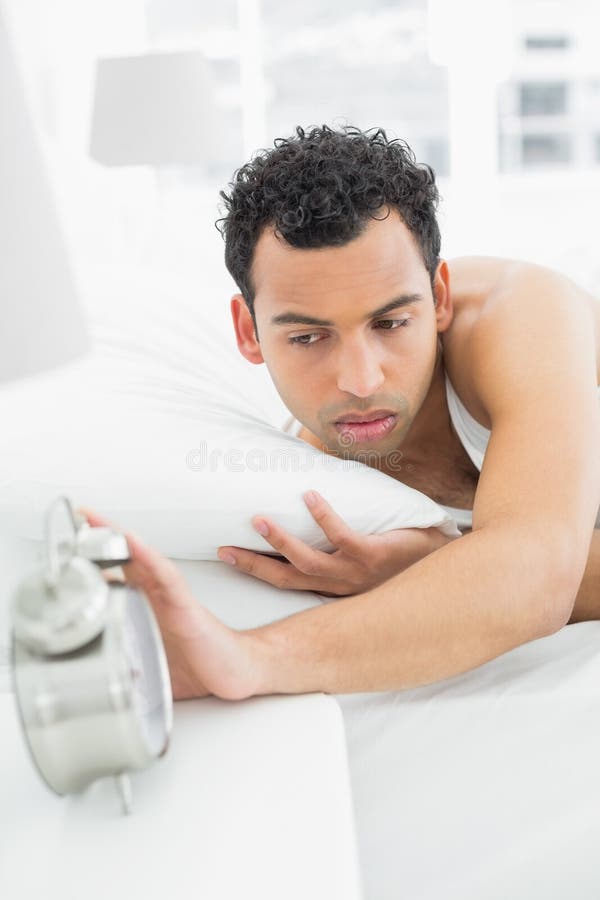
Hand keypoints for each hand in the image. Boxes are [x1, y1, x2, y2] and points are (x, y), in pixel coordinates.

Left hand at [76, 507, 260, 701]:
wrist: (237, 671)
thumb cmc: (202, 664)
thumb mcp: (152, 665)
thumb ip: (127, 664)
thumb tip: (99, 677)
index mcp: (148, 607)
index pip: (120, 573)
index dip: (97, 556)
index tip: (75, 538)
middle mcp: (159, 596)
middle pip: (128, 557)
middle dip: (104, 536)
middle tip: (81, 515)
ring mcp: (172, 598)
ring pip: (143, 560)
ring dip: (122, 540)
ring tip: (100, 521)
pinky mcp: (186, 607)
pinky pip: (167, 578)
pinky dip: (150, 559)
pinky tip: (135, 544)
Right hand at [217, 490, 457, 596]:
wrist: (455, 565)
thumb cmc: (410, 557)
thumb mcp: (372, 559)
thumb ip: (346, 543)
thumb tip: (317, 502)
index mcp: (336, 586)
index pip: (288, 582)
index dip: (257, 571)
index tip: (228, 555)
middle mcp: (341, 586)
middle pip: (286, 579)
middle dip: (253, 566)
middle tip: (222, 549)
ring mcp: (356, 573)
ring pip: (308, 562)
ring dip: (281, 541)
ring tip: (258, 519)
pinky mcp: (375, 555)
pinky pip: (343, 537)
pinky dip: (324, 517)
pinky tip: (310, 495)